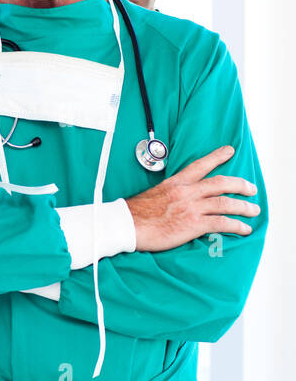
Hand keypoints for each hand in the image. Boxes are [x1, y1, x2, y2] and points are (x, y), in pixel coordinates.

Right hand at [126, 146, 259, 251]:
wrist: (126, 224)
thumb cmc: (134, 214)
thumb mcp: (152, 195)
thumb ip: (168, 195)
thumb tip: (174, 202)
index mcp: (176, 183)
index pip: (200, 165)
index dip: (217, 156)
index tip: (229, 151)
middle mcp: (187, 192)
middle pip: (221, 183)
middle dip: (240, 185)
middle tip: (251, 188)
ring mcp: (192, 207)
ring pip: (226, 203)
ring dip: (244, 206)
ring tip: (254, 209)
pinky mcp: (193, 224)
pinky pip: (221, 223)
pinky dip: (236, 225)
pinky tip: (244, 229)